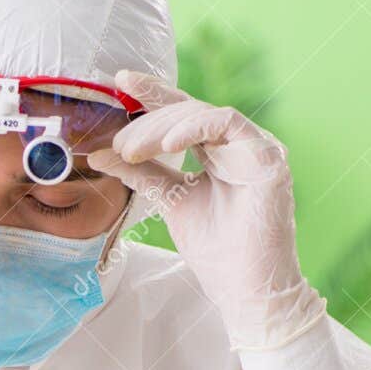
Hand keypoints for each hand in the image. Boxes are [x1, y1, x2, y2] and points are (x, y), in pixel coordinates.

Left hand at [86, 70, 324, 349]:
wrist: (243, 287)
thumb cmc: (215, 249)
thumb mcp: (169, 200)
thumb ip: (142, 174)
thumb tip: (101, 154)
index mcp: (218, 151)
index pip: (182, 113)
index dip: (152, 93)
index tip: (120, 81)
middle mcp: (238, 144)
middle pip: (189, 111)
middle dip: (147, 121)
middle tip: (119, 144)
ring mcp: (256, 148)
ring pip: (204, 114)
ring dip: (162, 127)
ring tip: (133, 150)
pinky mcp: (269, 157)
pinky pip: (229, 124)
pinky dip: (194, 128)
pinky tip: (169, 143)